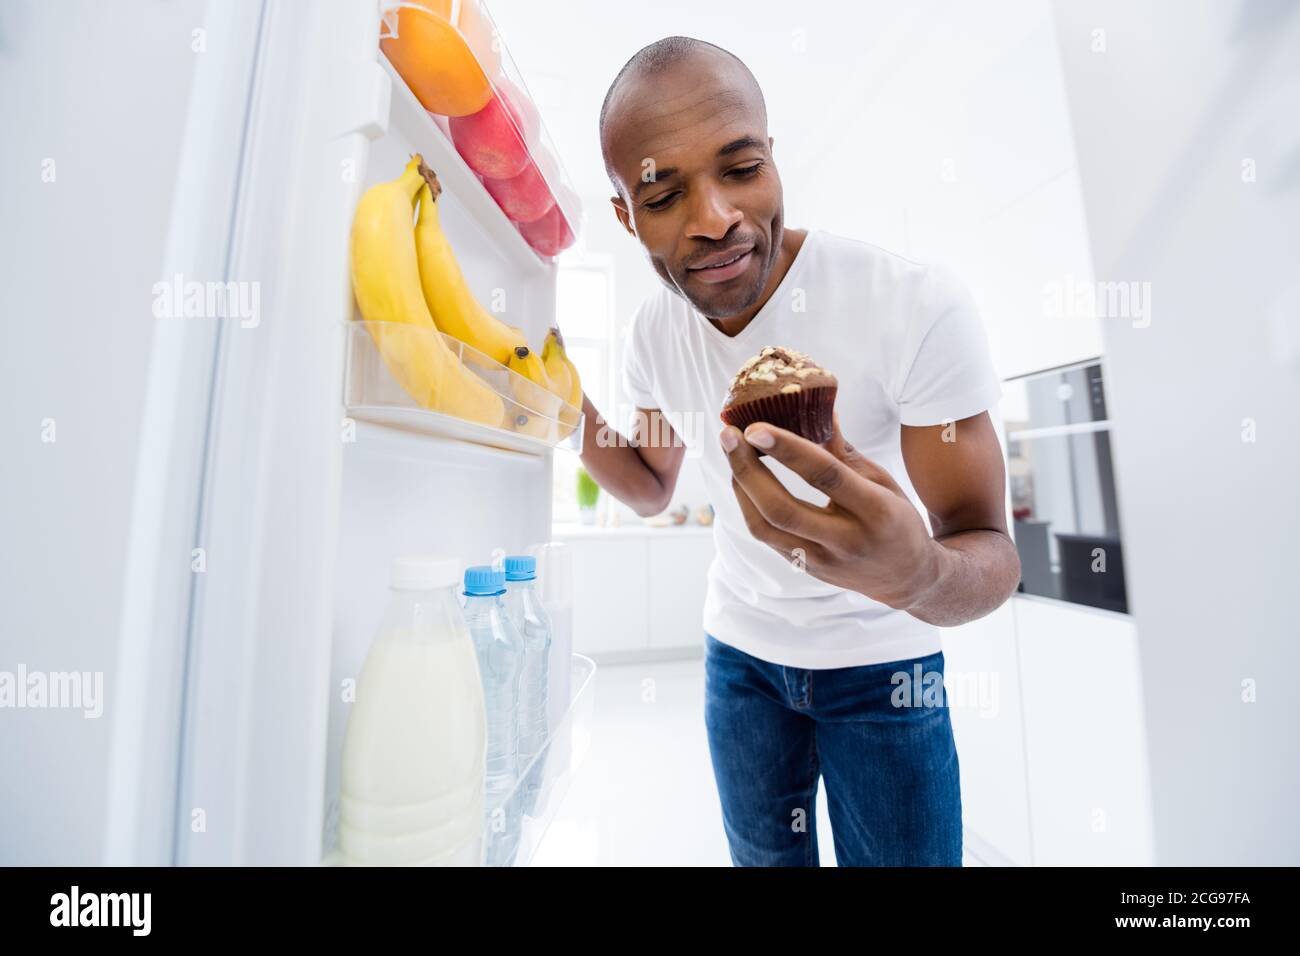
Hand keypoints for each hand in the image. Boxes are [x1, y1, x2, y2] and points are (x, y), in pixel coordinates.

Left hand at [720, 412, 943, 609]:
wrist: (907, 579)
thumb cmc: (896, 520)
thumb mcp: (882, 481)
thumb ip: (844, 451)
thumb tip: (819, 408)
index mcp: (875, 511)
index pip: (825, 476)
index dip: (787, 450)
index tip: (755, 427)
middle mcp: (847, 540)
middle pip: (783, 509)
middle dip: (748, 470)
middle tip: (729, 436)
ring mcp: (823, 560)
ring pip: (766, 528)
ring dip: (741, 488)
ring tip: (732, 453)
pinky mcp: (806, 569)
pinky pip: (767, 538)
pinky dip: (750, 506)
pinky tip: (743, 480)